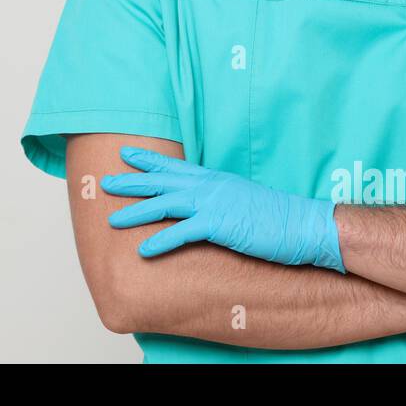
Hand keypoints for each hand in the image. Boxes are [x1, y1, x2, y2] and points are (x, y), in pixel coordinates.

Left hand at [100, 147, 345, 271]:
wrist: (302, 224)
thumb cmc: (275, 216)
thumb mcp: (242, 199)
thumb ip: (220, 197)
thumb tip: (204, 203)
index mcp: (215, 179)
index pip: (174, 166)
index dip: (148, 160)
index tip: (126, 154)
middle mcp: (209, 186)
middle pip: (161, 181)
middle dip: (131, 181)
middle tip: (104, 182)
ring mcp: (213, 203)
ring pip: (164, 204)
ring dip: (136, 212)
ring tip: (111, 220)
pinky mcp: (219, 225)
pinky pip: (181, 232)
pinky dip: (160, 242)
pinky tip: (142, 251)